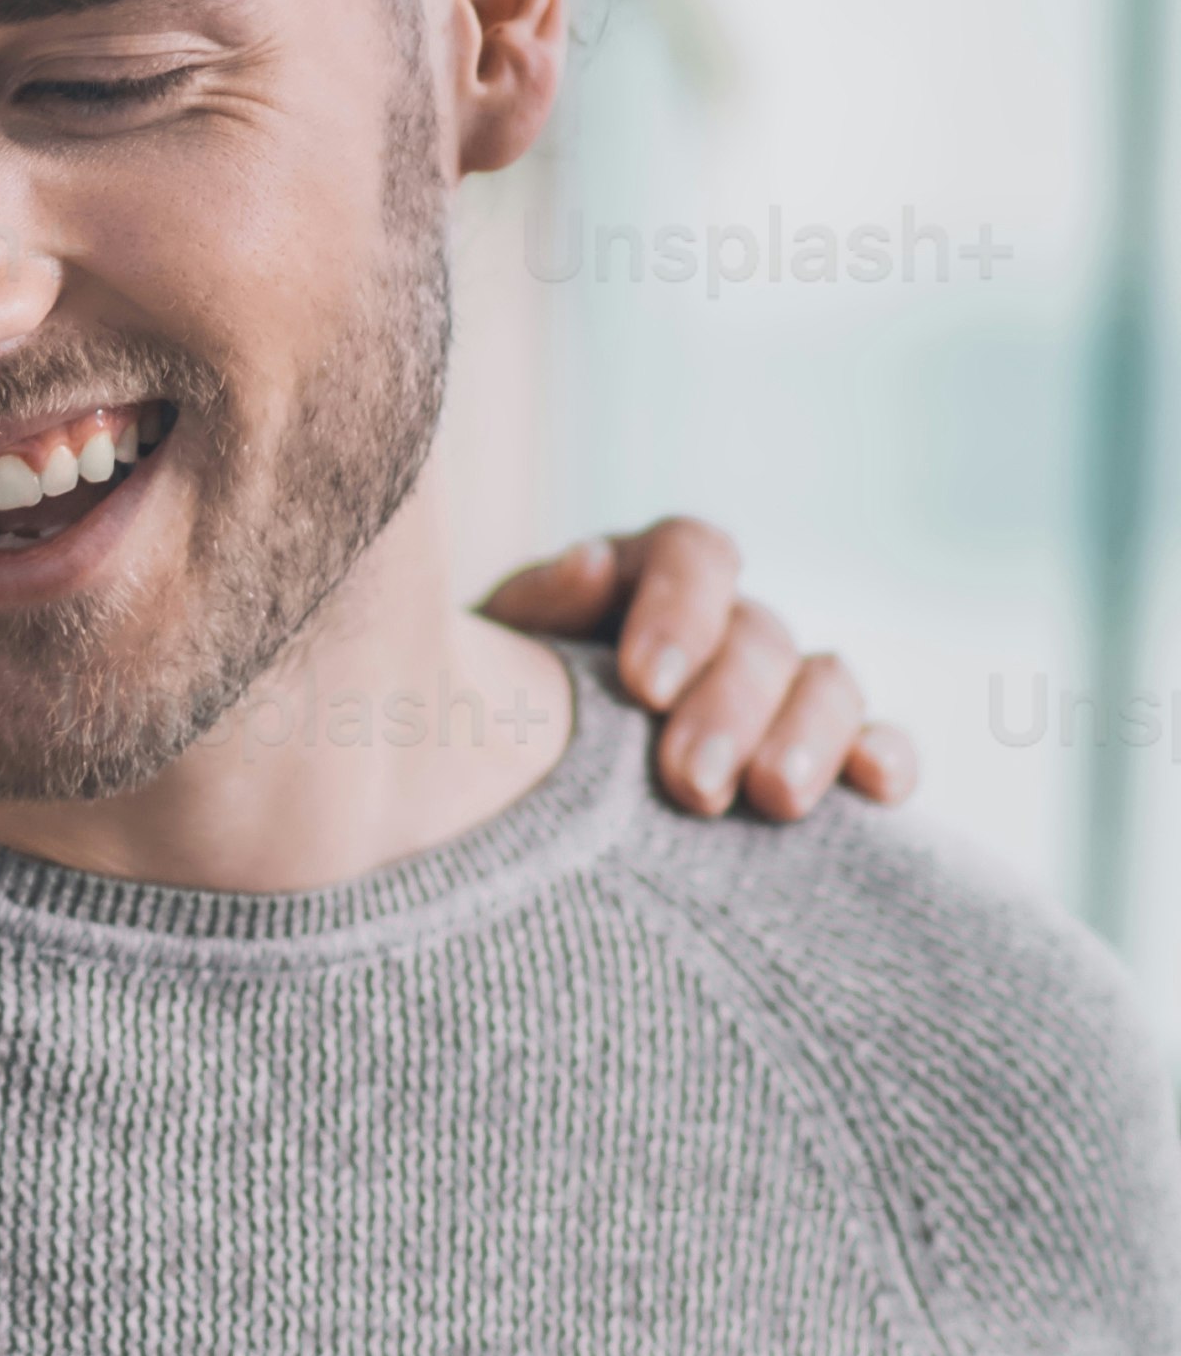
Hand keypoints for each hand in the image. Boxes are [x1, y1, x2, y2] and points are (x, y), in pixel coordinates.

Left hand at [479, 512, 912, 818]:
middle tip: (690, 785)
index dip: (684, 608)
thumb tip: (590, 565)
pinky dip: (883, 758)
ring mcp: (770, 694)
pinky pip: (871, 745)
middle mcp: (716, 626)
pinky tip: (876, 788)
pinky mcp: (808, 761)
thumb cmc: (472, 719)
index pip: (694, 554)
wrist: (477, 801)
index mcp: (638, 577)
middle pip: (761, 633)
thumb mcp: (483, 661)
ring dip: (811, 736)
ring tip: (773, 800)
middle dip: (732, 708)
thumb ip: (536, 612)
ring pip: (827, 683)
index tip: (644, 686)